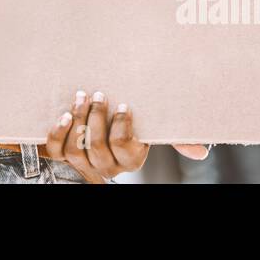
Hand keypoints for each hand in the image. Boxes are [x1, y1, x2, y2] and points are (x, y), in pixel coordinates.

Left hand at [45, 89, 209, 183]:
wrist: (96, 117)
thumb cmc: (126, 120)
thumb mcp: (150, 129)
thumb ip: (174, 137)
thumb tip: (201, 152)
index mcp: (130, 159)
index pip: (124, 147)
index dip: (121, 126)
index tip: (123, 104)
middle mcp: (107, 166)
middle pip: (97, 147)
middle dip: (97, 118)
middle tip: (99, 94)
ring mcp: (83, 163)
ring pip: (76, 149)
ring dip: (78, 120)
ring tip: (81, 97)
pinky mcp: (62, 156)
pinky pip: (58, 151)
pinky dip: (59, 132)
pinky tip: (65, 115)